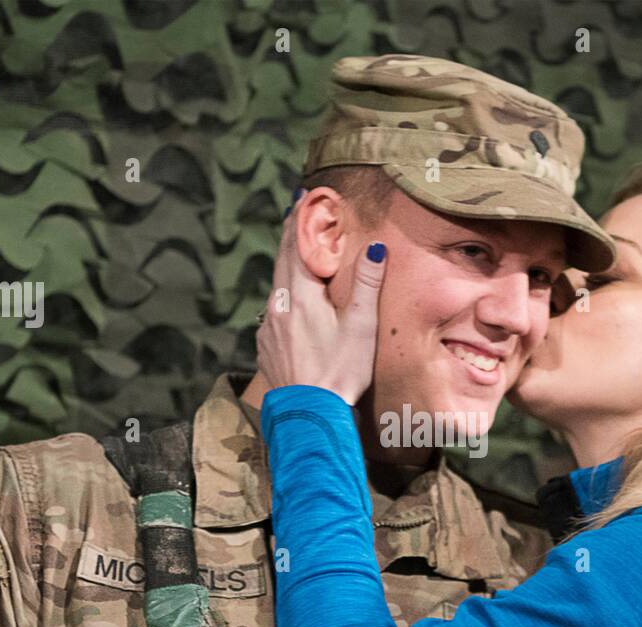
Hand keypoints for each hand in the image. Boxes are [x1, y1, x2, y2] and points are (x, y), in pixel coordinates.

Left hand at [256, 198, 386, 405]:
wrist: (309, 415)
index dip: (300, 220)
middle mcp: (277, 308)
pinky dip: (282, 302)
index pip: (297, 247)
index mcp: (300, 297)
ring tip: (295, 258)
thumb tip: (375, 247)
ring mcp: (267, 330)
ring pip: (276, 290)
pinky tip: (290, 308)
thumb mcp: (361, 326)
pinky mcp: (266, 349)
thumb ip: (366, 284)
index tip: (302, 197)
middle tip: (294, 213)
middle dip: (290, 237)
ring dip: (286, 270)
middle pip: (282, 263)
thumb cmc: (340, 372)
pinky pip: (273, 316)